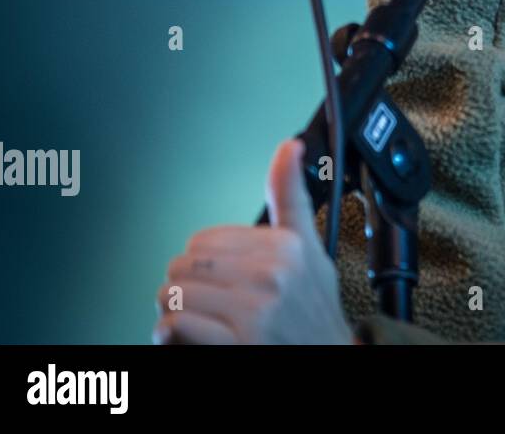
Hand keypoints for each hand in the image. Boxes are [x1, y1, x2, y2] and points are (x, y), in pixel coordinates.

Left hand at [153, 139, 354, 343]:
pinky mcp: (240, 342)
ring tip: (201, 325)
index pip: (203, 240)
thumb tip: (291, 145)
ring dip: (176, 314)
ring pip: (173, 294)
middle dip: (186, 289)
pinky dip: (172, 336)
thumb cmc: (315, 310)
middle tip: (209, 308)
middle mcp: (272, 274)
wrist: (331, 358)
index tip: (224, 283)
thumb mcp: (311, 248)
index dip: (204, 266)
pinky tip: (192, 340)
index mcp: (285, 246)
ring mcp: (256, 309)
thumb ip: (291, 196)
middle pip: (183, 265)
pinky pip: (175, 324)